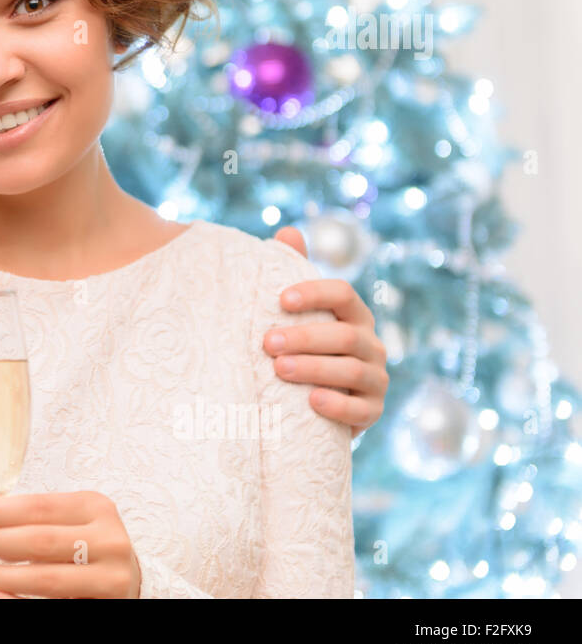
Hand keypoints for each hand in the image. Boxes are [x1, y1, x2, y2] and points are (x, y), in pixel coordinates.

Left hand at [0, 492, 139, 597]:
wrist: (123, 581)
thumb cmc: (84, 547)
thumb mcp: (64, 522)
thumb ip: (28, 521)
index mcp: (95, 508)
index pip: (38, 507)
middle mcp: (110, 541)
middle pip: (40, 541)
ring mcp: (112, 578)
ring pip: (46, 578)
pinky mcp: (108, 605)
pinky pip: (56, 604)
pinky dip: (18, 600)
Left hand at [271, 226, 388, 438]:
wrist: (313, 405)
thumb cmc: (302, 349)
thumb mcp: (296, 315)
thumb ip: (292, 273)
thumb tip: (287, 231)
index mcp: (353, 315)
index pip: (343, 294)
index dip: (315, 294)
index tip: (280, 300)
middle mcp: (370, 344)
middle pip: (343, 335)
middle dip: (304, 337)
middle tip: (266, 343)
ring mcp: (376, 379)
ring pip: (352, 371)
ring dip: (315, 368)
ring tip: (279, 369)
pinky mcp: (373, 411)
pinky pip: (361, 410)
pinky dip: (338, 405)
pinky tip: (312, 401)